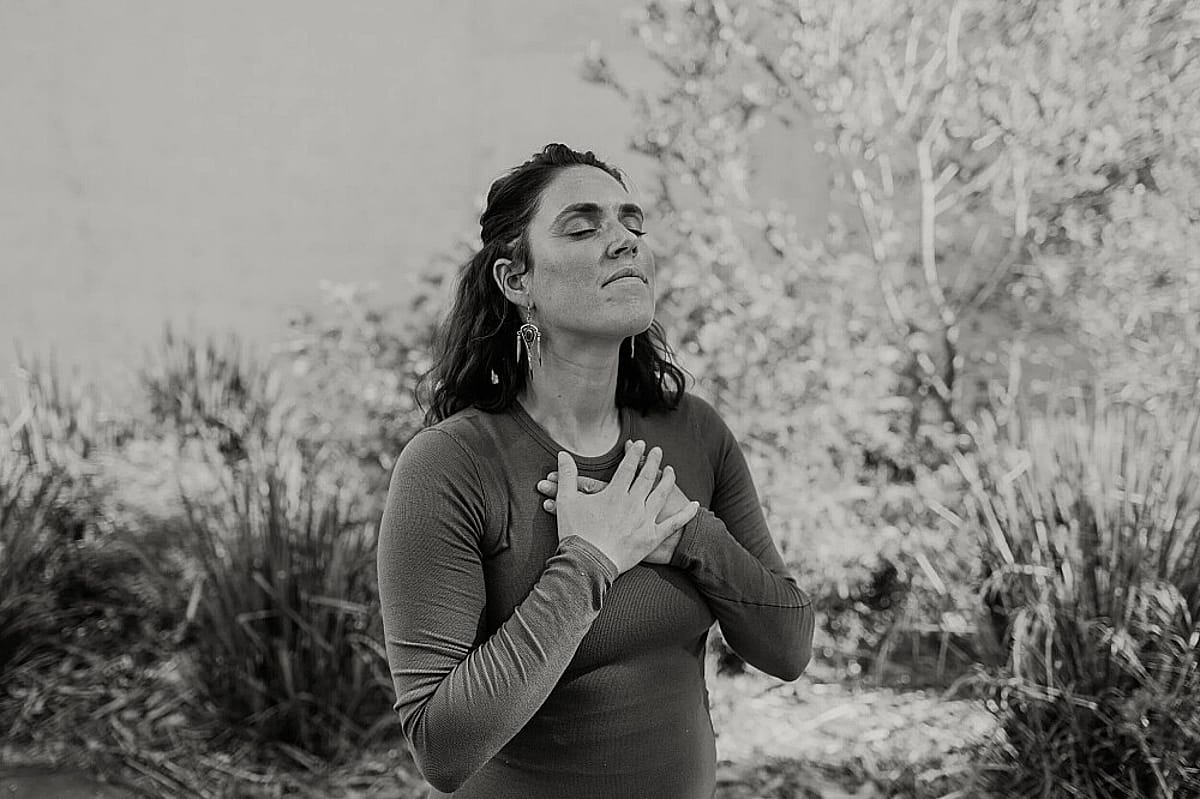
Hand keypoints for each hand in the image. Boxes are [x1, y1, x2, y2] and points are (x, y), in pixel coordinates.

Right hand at [551, 440, 698, 573]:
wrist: (587, 564)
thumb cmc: (576, 533)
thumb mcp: (566, 501)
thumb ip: (567, 476)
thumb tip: (563, 454)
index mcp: (615, 493)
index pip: (628, 467)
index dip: (634, 454)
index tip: (640, 444)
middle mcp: (633, 503)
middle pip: (647, 477)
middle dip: (653, 462)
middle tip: (658, 451)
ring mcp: (645, 520)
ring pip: (661, 495)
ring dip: (668, 480)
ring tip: (671, 470)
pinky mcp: (652, 538)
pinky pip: (674, 524)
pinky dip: (685, 514)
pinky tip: (694, 505)